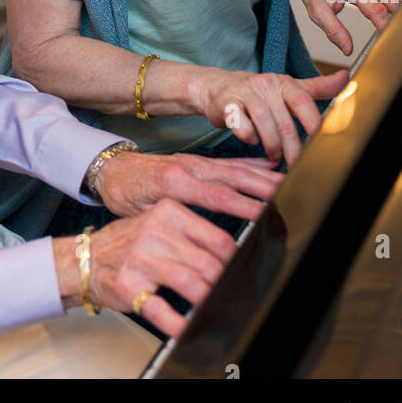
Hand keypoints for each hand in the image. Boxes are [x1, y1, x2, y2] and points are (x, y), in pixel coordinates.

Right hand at [53, 199, 236, 338]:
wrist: (87, 258)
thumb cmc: (130, 243)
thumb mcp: (160, 222)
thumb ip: (193, 235)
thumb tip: (231, 255)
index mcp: (168, 212)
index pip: (216, 237)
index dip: (234, 259)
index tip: (241, 270)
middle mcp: (155, 233)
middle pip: (207, 263)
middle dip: (224, 283)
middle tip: (231, 292)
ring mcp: (141, 260)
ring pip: (190, 283)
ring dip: (208, 300)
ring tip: (215, 307)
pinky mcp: (130, 287)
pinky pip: (162, 310)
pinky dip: (180, 322)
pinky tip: (189, 327)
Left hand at [92, 149, 282, 222]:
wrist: (111, 169)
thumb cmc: (124, 195)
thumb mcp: (141, 215)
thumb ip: (169, 223)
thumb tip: (194, 242)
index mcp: (175, 182)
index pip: (217, 195)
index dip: (244, 204)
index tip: (266, 212)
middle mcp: (189, 166)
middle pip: (233, 178)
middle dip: (263, 187)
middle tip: (290, 194)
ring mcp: (195, 161)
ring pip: (235, 168)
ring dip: (263, 176)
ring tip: (289, 182)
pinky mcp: (198, 160)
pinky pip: (229, 162)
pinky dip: (251, 164)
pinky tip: (270, 166)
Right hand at [192, 67, 348, 166]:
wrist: (216, 87)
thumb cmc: (256, 93)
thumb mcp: (287, 89)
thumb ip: (317, 87)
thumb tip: (346, 78)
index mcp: (284, 83)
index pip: (304, 102)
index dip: (314, 124)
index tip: (321, 144)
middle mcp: (266, 85)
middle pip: (285, 120)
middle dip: (294, 148)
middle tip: (297, 165)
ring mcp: (245, 93)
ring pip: (264, 123)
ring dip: (272, 145)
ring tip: (274, 155)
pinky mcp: (226, 104)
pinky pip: (240, 124)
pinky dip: (248, 136)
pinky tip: (251, 140)